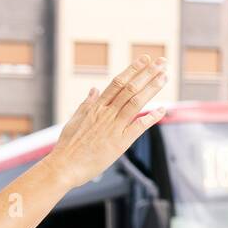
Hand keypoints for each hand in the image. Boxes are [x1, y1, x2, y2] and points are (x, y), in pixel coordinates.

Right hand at [45, 55, 166, 188]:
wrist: (63, 167)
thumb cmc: (67, 147)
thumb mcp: (74, 120)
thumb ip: (87, 104)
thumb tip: (94, 89)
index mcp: (95, 107)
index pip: (117, 83)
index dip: (133, 70)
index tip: (145, 60)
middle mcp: (106, 114)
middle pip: (130, 88)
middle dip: (147, 73)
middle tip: (162, 62)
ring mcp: (113, 127)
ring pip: (136, 102)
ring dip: (152, 88)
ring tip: (164, 76)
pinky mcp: (119, 143)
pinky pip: (138, 127)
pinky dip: (151, 117)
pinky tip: (162, 110)